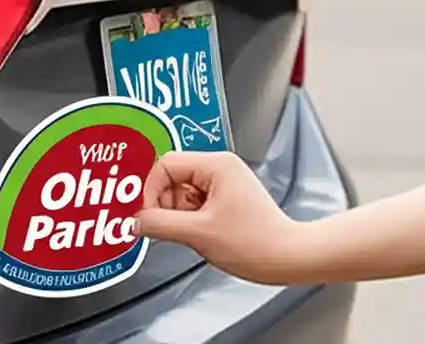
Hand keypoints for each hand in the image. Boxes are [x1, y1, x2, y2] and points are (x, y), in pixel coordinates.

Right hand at [135, 151, 309, 284]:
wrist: (289, 258)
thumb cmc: (258, 243)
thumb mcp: (198, 234)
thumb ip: (159, 224)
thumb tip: (135, 221)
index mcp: (216, 165)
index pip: (164, 165)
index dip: (151, 191)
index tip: (149, 215)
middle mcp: (220, 167)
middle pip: (170, 178)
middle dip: (166, 206)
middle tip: (175, 227)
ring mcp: (223, 183)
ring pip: (179, 193)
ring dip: (179, 215)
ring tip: (196, 232)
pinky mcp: (225, 198)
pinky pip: (192, 203)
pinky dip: (190, 220)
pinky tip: (202, 233)